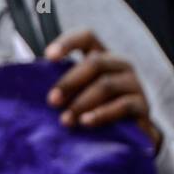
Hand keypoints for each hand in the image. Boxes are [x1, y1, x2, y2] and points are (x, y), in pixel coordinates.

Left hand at [45, 29, 160, 150]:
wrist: (130, 136)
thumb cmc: (97, 111)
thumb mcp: (80, 95)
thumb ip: (64, 87)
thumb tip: (32, 85)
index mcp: (102, 57)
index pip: (87, 37)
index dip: (68, 43)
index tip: (48, 56)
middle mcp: (119, 65)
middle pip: (95, 62)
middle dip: (70, 82)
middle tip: (52, 101)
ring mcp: (133, 83)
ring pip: (106, 85)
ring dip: (82, 102)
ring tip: (65, 120)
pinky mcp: (142, 104)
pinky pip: (122, 105)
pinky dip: (102, 114)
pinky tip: (86, 122)